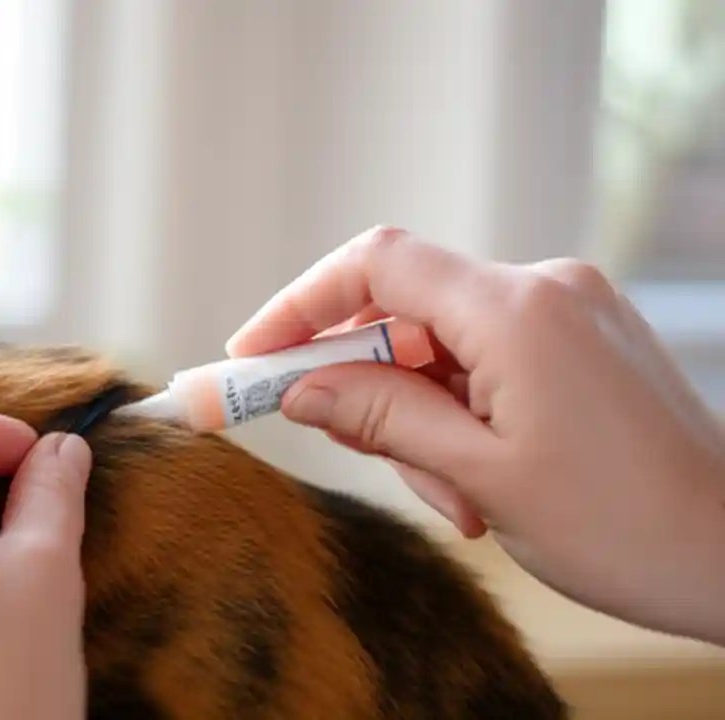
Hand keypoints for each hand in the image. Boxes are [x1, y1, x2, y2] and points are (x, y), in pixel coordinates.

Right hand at [227, 226, 724, 644]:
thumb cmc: (625, 527)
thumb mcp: (478, 476)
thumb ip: (380, 417)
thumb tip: (300, 388)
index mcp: (517, 310)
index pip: (376, 266)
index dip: (300, 305)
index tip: (253, 359)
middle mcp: (545, 288)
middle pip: (406, 311)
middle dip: (369, 387)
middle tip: (359, 458)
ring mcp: (570, 310)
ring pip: (445, 345)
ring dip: (423, 419)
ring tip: (458, 501)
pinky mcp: (584, 339)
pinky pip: (489, 358)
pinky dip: (462, 414)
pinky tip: (483, 482)